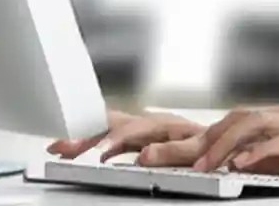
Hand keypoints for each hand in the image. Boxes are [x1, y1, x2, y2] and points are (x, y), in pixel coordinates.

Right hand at [46, 109, 206, 162]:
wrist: (221, 140)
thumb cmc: (211, 144)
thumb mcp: (198, 149)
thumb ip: (173, 151)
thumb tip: (145, 155)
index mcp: (162, 123)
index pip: (133, 129)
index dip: (114, 140)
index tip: (98, 154)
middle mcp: (148, 123)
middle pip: (111, 125)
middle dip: (85, 135)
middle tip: (61, 147)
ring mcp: (141, 129)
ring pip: (105, 129)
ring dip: (82, 137)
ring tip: (57, 147)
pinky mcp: (137, 138)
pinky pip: (108, 138)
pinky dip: (90, 144)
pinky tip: (75, 152)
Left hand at [188, 105, 278, 188]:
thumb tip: (249, 163)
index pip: (244, 118)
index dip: (216, 133)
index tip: (194, 152)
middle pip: (241, 116)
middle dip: (211, 136)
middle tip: (189, 159)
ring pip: (253, 122)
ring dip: (225, 142)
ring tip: (208, 163)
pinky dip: (257, 150)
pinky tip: (241, 163)